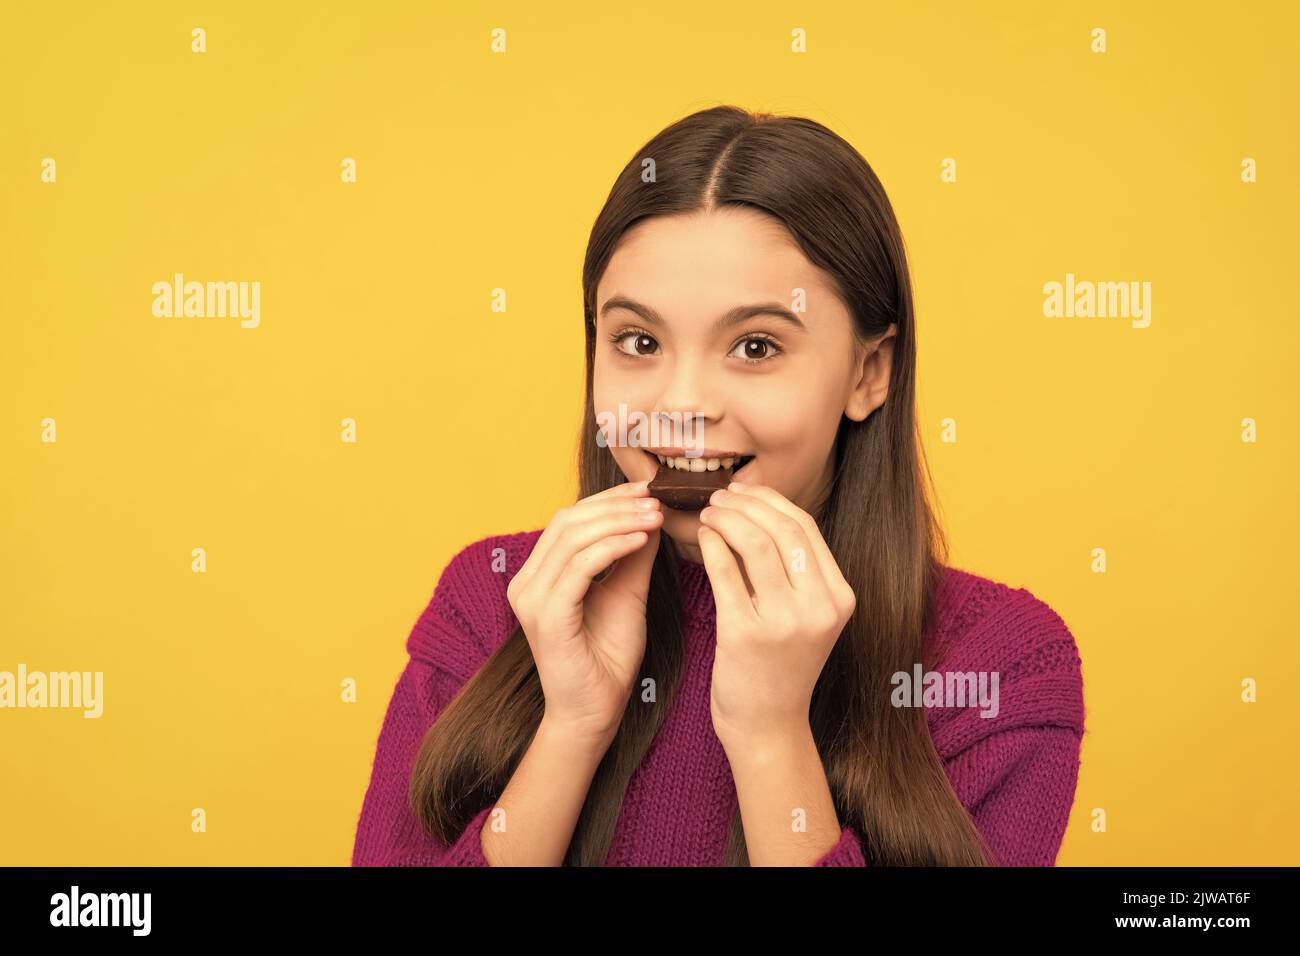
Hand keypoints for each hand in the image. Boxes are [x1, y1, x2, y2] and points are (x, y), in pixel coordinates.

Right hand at [506, 480, 662, 749]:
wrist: (596, 712)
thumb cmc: (608, 658)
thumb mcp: (627, 594)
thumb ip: (633, 556)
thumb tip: (651, 514)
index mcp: (539, 576)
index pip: (569, 520)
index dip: (609, 499)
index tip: (648, 490)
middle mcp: (526, 583)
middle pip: (568, 522)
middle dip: (615, 505)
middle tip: (656, 499)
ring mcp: (531, 600)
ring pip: (573, 539)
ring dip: (619, 521)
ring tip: (656, 517)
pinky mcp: (547, 617)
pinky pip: (580, 568)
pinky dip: (612, 547)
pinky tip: (642, 540)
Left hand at [696, 482, 856, 751]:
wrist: (767, 725)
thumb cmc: (780, 666)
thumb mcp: (805, 617)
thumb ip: (795, 572)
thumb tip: (757, 510)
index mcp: (840, 598)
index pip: (806, 529)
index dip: (770, 502)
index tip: (743, 493)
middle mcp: (819, 608)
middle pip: (783, 530)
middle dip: (746, 504)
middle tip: (718, 497)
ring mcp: (785, 622)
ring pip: (754, 544)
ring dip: (726, 519)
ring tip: (708, 513)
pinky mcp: (746, 634)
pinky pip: (726, 573)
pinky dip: (712, 546)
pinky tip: (702, 538)